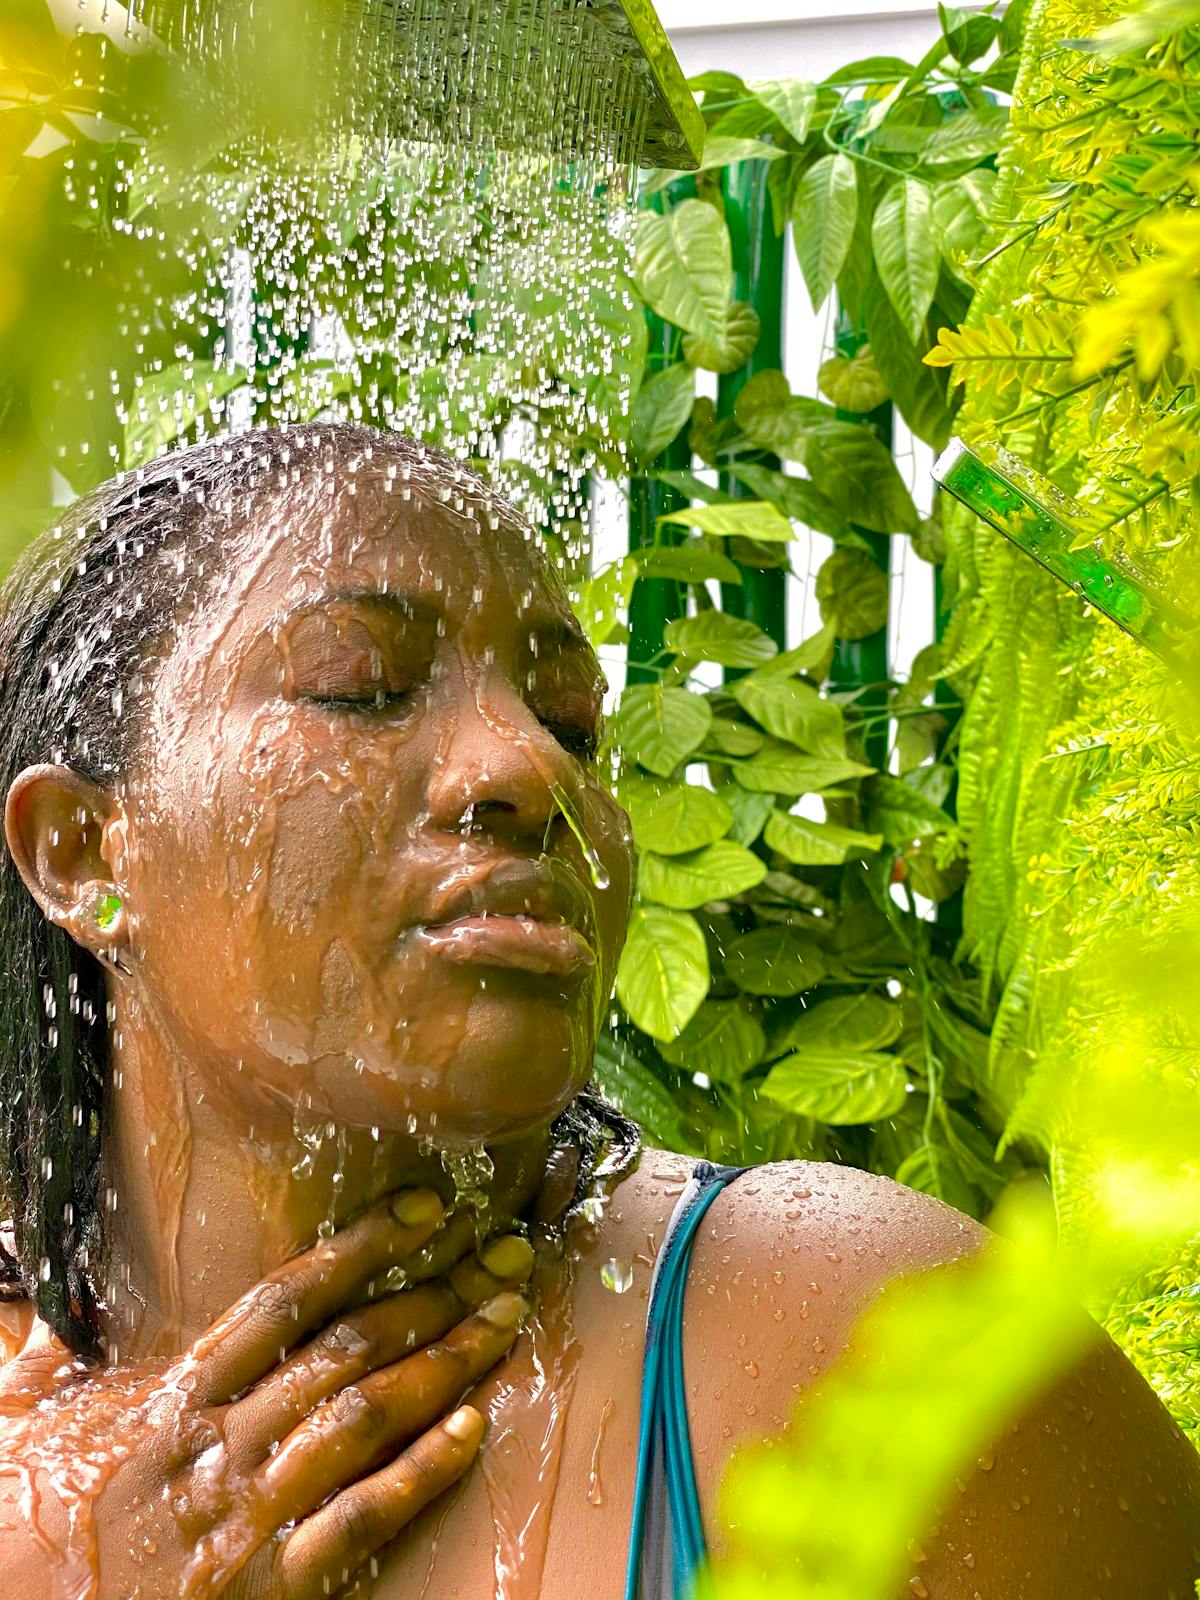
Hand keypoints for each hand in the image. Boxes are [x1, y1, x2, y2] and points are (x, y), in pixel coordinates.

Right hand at [0, 1190, 534, 1598]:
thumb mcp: (27, 1420)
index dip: (362, 1247)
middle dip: (436, 1293)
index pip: (285, 1300)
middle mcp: (223, 1441)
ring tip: (507, 1319)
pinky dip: (423, 1472)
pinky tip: (474, 1429)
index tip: (425, 1208)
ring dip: (447, 1363)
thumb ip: (53, 1352)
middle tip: (503, 1253)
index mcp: (176, 1394)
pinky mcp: (269, 1585)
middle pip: (348, 1348)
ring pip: (366, 1417)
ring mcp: (249, 1512)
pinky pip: (362, 1519)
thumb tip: (48, 1302)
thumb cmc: (22, 1524)